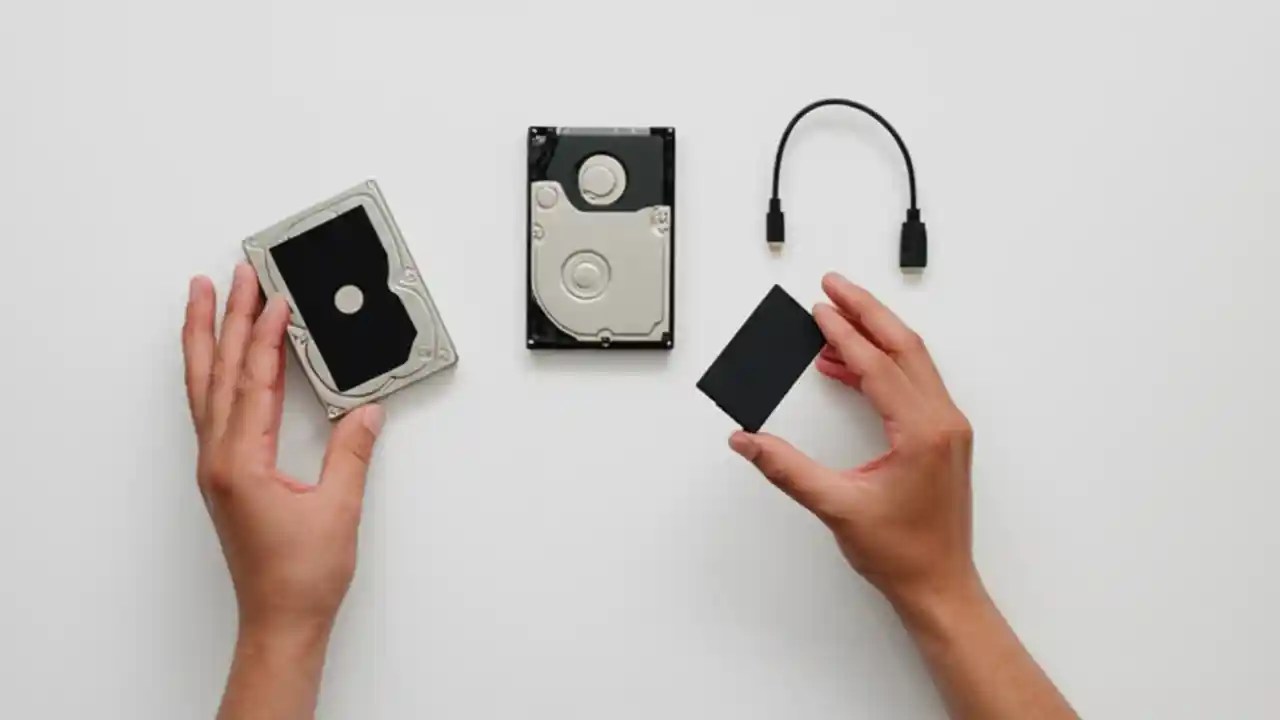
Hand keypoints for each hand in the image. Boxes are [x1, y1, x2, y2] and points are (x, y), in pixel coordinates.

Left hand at [182, 263, 384, 638]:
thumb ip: (351, 455)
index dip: (266, 337)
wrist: (280, 621)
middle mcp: (219, 460)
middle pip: (218, 374)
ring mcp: (217, 467)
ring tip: (206, 298)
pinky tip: (219, 359)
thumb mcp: (337, 510)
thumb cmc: (301, 577)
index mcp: (242, 463)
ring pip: (205, 388)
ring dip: (207, 339)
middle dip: (226, 320)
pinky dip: (212, 373)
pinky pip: (210, 409)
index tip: (275, 299)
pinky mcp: (225, 475)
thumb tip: (363, 412)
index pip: (254, 383)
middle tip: (234, 276)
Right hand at [729, 272, 975, 608]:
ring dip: (874, 334)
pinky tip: (849, 366)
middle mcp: (942, 423)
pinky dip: (882, 365)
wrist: (940, 585)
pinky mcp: (942, 437)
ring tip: (836, 318)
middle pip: (904, 346)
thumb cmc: (904, 553)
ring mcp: (947, 428)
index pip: (878, 366)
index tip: (820, 309)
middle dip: (866, 312)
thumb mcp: (836, 507)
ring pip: (912, 360)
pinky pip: (913, 382)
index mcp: (923, 432)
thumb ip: (786, 469)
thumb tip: (748, 441)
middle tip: (834, 286)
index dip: (844, 334)